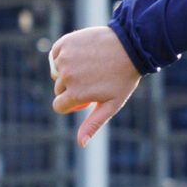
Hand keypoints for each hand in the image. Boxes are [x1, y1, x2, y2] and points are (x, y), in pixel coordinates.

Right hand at [47, 26, 141, 145]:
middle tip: (93, 80)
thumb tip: (81, 143)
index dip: (70, 104)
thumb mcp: (111, 105)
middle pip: (58, 89)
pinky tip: (82, 55)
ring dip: (67, 71)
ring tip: (89, 67)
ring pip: (56, 71)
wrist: (130, 47)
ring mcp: (64, 59)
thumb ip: (93, 124)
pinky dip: (64, 56)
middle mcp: (66, 77)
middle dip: (71, 88)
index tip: (83, 99)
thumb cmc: (123, 79)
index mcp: (76, 94)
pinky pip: (56, 54)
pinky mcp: (64, 43)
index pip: (58, 106)